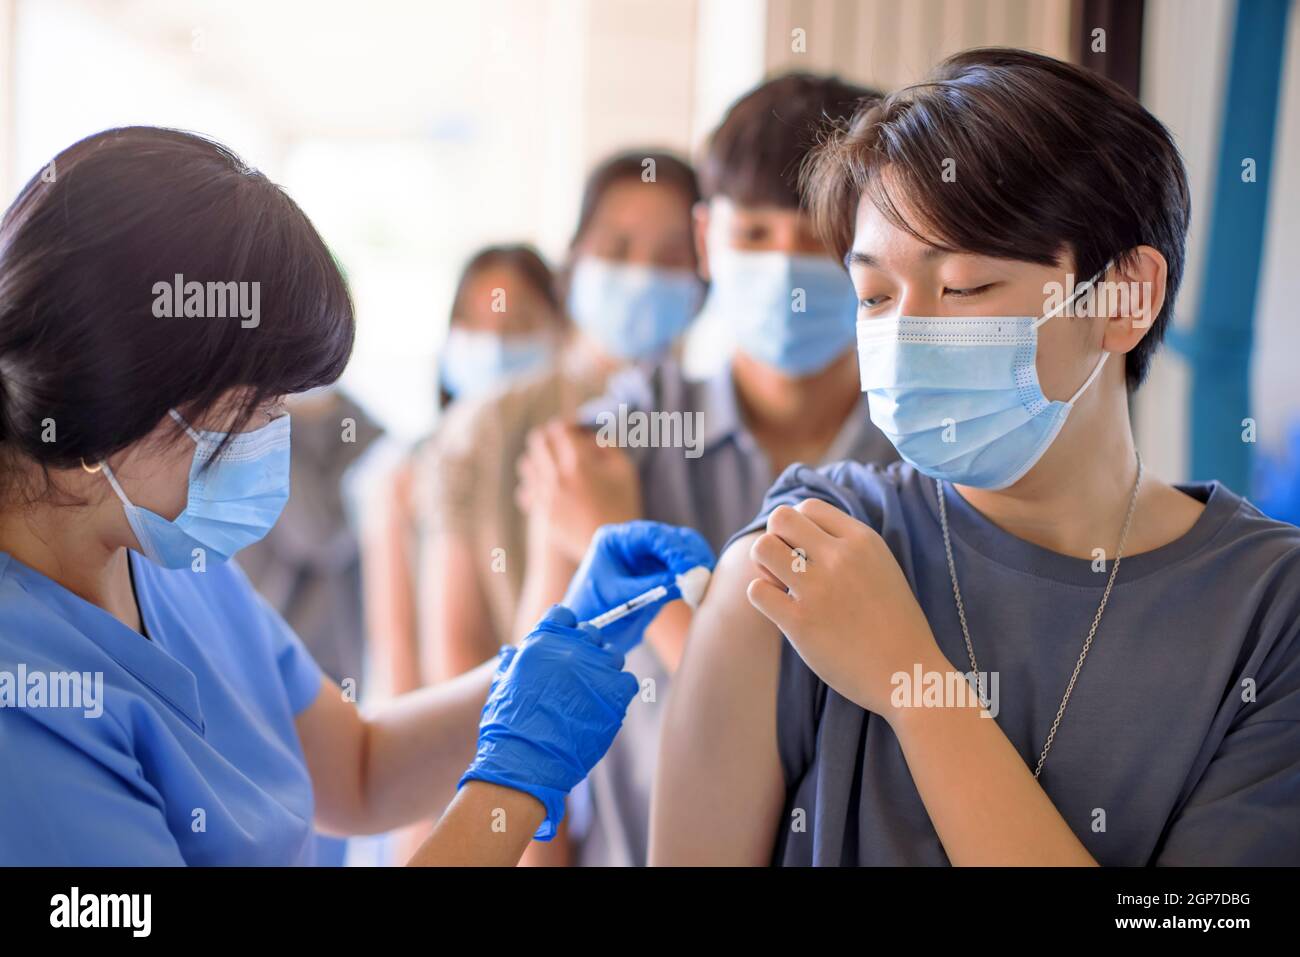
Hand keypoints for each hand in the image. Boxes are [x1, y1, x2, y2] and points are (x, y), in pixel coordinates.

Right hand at [458, 605, 637, 840]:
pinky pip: (628, 681)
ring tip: (592, 695)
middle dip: (587, 651)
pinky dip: (620, 692)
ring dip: (605, 671)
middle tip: (578, 677)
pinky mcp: (616, 692)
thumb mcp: (503, 685)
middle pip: (592, 633)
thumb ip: (513, 663)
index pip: (563, 614)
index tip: (564, 648)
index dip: (565, 630)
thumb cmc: (508, 725)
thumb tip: (512, 651)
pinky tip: (604, 708)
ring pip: (613, 656)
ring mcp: (596, 668)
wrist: (525, 760)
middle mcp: (572, 647)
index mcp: (543, 639)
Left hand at [516, 421, 641, 562]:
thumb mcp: (624, 469)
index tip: (573, 429)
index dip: (566, 424)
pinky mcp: (540, 514)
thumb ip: (606, 445)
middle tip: (559, 442)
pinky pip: (524, 491)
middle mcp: (557, 477)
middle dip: (549, 437)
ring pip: (526, 464)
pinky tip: (547, 488)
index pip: (559, 430)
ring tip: (552, 465)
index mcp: (579, 463)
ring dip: (538, 459)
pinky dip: (533, 486)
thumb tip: (586, 437)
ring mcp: (545, 497)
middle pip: (538, 442)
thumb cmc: (624, 505)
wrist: (613, 547)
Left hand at [563, 520, 714, 652]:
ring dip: (697, 566)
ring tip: (704, 586)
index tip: (689, 568)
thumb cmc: (594, 614)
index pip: (651, 535)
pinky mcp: (663, 573)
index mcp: (616, 539)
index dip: (674, 549)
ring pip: (685, 552)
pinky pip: (686, 570)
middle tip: (703, 576)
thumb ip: (652, 586)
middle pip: (673, 538)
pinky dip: (696, 578)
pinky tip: (702, 591)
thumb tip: (687, 578)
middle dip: (691, 556)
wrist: (590, 636)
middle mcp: (635, 542)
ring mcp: (650, 556)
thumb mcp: (620, 599)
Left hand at [745, 498, 946, 721]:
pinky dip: (762, 598)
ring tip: (781, 585)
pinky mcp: (800, 622)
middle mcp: (840, 558)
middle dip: (776, 538)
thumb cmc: (895, 625)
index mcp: (863, 540)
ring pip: (762, 547)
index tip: (807, 551)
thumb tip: (803, 534)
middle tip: (787, 566)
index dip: (799, 527)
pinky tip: (781, 610)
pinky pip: (757, 590)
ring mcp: (818, 589)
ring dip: (764, 565)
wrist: (908, 675)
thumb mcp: (882, 568)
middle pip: (780, 517)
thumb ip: (848, 547)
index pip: (809, 506)